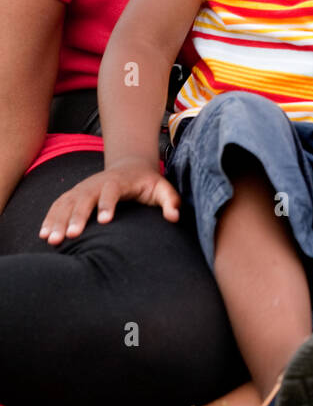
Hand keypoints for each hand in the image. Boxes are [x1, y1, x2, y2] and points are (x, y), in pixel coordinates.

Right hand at [39, 158, 180, 244]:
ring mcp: (83, 187)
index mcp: (119, 181)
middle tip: (72, 236)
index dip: (107, 203)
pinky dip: (50, 217)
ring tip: (52, 239)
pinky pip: (59, 204)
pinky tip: (44, 234)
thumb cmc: (148, 183)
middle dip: (77, 216)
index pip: (112, 190)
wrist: (130, 166)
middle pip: (84, 197)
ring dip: (58, 219)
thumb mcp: (162, 188)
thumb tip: (175, 217)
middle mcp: (97, 183)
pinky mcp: (74, 194)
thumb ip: (170, 201)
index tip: (105, 220)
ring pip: (67, 202)